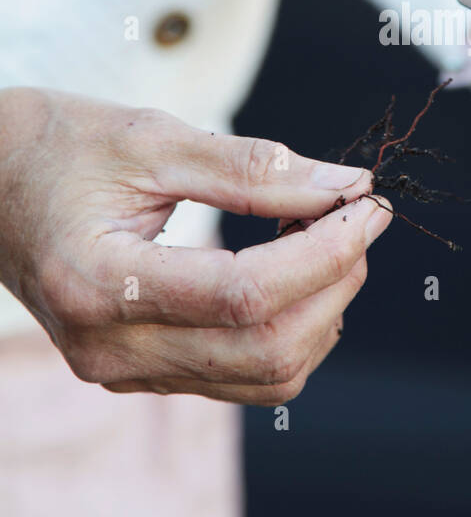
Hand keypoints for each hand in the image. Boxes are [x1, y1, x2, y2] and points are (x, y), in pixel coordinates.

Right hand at [0, 87, 390, 401]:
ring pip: (262, 378)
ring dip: (320, 315)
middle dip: (335, 285)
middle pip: (265, 350)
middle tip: (360, 221)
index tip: (368, 207)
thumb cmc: (56, 147)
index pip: (245, 295)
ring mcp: (121, 371)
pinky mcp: (136, 373)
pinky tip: (295, 275)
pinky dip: (287, 332)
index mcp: (99, 284)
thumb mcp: (152, 138)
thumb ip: (252, 168)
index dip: (324, 254)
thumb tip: (345, 186)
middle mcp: (108, 347)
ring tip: (331, 244)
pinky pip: (238, 376)